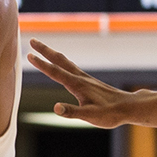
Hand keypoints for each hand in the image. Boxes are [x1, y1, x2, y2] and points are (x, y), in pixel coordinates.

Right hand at [26, 39, 140, 128]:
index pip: (55, 72)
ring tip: (43, 48)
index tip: (29, 55)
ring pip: (65, 62)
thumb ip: (72, 112)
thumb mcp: (90, 116)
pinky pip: (71, 67)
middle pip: (59, 61)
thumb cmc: (109, 114)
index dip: (42, 64)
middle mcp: (80, 78)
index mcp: (77, 85)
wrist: (128, 107)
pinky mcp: (89, 82)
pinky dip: (62, 62)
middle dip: (45, 51)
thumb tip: (56, 108)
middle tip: (32, 40)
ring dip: (52, 54)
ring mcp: (85, 79)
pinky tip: (62, 65)